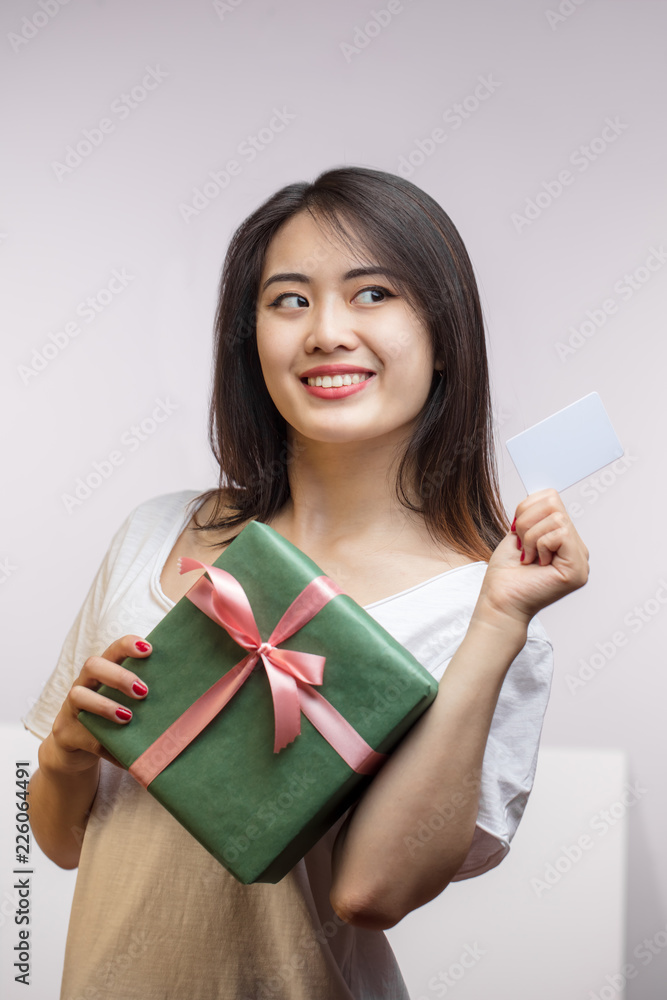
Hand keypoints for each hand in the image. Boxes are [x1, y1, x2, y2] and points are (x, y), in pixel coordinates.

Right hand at [49, 635, 152, 773]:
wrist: (76, 746)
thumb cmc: (110, 718)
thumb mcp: (125, 703)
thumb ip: (144, 696)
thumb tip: (189, 705)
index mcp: (103, 672)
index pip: (112, 649)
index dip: (128, 645)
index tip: (149, 649)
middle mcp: (84, 683)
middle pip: (93, 665)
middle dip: (119, 675)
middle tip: (143, 691)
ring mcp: (71, 707)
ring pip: (78, 694)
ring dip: (105, 705)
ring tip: (128, 717)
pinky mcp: (66, 732)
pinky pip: (84, 737)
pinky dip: (107, 748)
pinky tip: (126, 759)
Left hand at [475, 488, 589, 629]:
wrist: (499, 601)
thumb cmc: (505, 573)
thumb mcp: (518, 534)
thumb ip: (534, 515)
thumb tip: (544, 494)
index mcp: (563, 539)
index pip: (552, 498)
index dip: (527, 509)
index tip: (518, 534)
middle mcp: (576, 548)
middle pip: (554, 503)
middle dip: (526, 522)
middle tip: (522, 548)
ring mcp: (580, 560)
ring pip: (557, 518)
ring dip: (531, 537)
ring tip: (529, 558)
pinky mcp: (577, 569)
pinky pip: (560, 534)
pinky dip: (539, 545)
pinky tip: (537, 564)